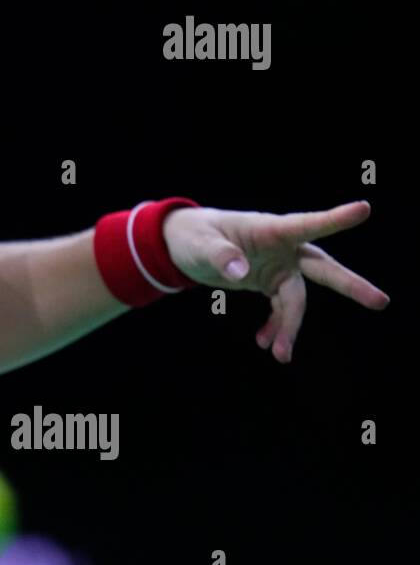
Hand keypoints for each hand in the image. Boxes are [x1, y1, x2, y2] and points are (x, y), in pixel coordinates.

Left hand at [162, 201, 389, 363]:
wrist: (184, 246)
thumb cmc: (193, 235)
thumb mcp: (199, 245)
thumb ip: (219, 256)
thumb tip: (240, 274)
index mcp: (270, 229)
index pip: (307, 224)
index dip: (335, 219)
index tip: (364, 209)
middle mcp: (283, 248)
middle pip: (322, 268)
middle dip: (350, 286)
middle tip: (381, 302)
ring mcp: (279, 266)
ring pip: (298, 299)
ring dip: (291, 326)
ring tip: (280, 355)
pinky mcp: (270, 282)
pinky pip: (281, 308)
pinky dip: (275, 326)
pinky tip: (264, 342)